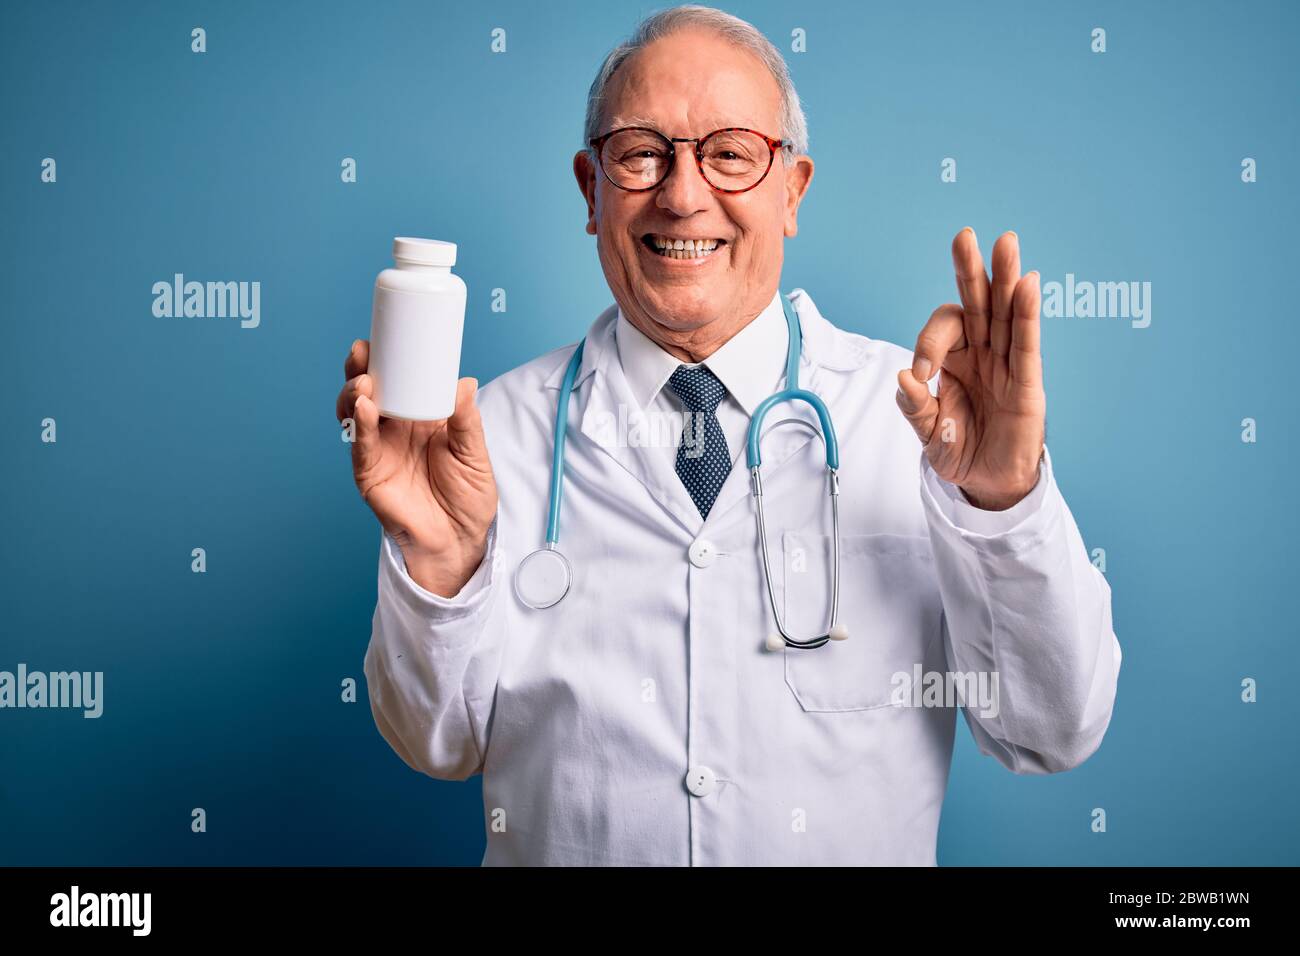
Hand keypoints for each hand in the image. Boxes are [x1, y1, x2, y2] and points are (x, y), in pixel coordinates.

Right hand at [337, 340, 497, 595]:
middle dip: (361, 368)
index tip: (383, 335)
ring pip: (356, 412)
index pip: (397, 379)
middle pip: (369, 389)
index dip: (386, 358)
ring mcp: (379, 449)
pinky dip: (360, 425)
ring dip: (354, 392)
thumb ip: (469, 421)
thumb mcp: (475, 453)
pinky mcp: (370, 473)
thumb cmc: (468, 497)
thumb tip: (465, 382)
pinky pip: (360, 445)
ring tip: (365, 382)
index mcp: (418, 416)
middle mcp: (393, 428)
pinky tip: (364, 408)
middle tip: (364, 351)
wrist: (459, 541)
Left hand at [895, 229, 1045, 510]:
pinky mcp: (1027, 383)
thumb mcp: (928, 432)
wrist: (988, 482)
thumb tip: (904, 379)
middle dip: (971, 269)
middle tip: (964, 236)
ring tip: (1006, 242)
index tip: (920, 374)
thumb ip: (915, 407)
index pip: (943, 331)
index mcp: (955, 358)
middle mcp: (982, 353)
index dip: (929, 344)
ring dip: (1005, 278)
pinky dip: (1027, 315)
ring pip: (1006, 314)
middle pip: (978, 303)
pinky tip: (1028, 284)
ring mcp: (1006, 364)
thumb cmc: (960, 448)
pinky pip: (1027, 344)